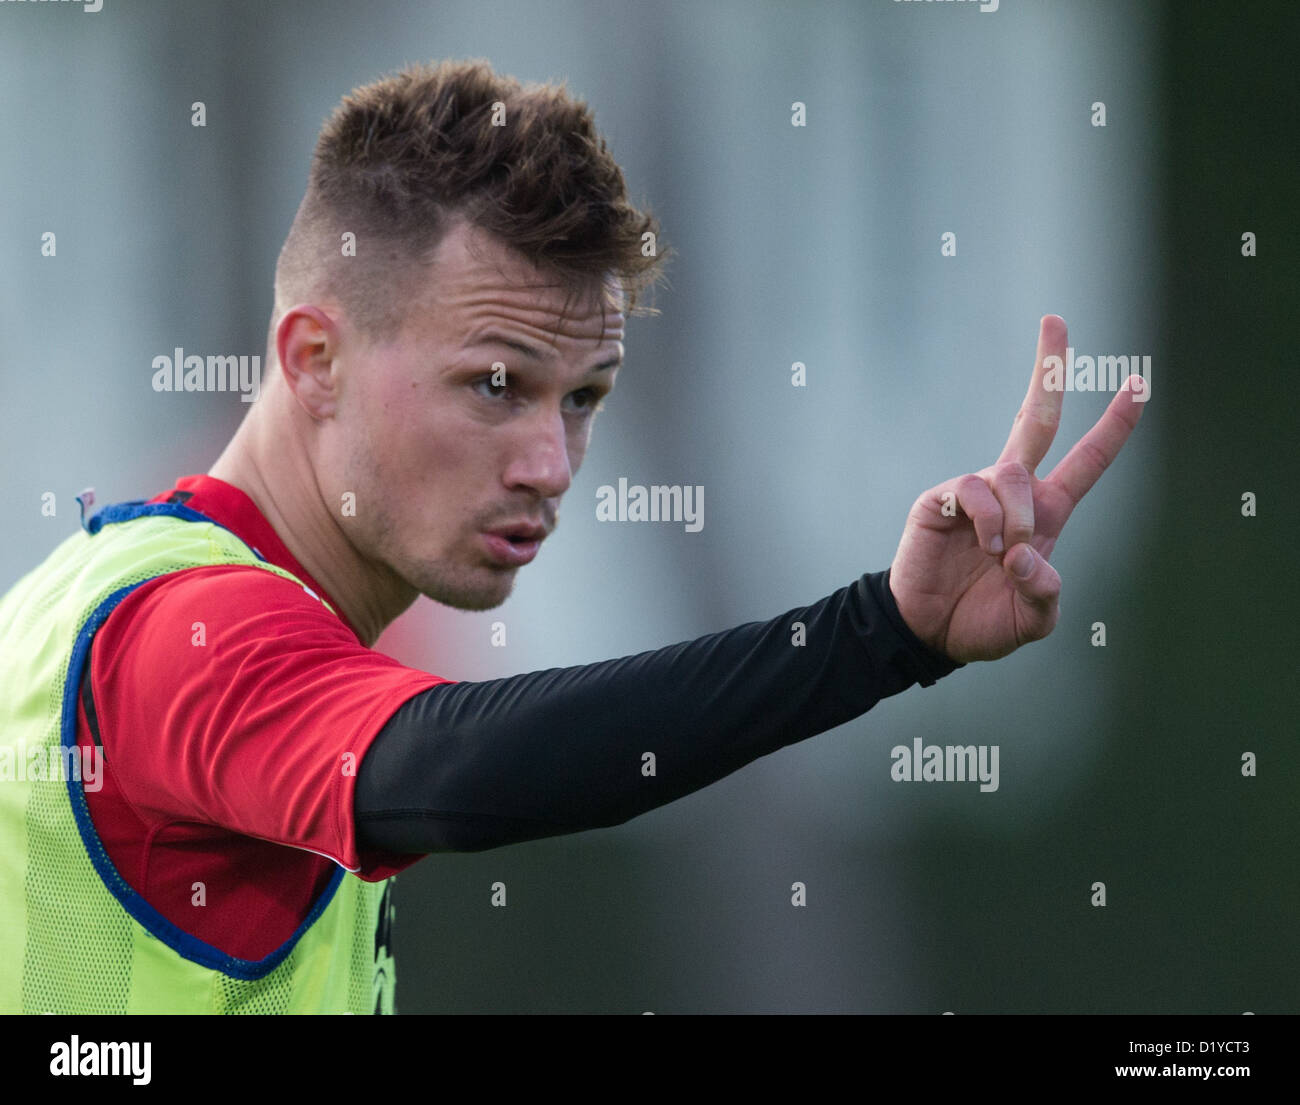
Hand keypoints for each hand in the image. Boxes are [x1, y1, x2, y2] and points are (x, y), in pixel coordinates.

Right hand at [888, 315, 1144, 662]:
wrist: (928, 632)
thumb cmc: (983, 622)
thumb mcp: (1033, 619)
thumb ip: (1044, 592)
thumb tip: (1023, 555)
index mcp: (1046, 514)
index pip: (1088, 460)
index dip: (1115, 424)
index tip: (1139, 383)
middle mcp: (1014, 492)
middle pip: (1035, 418)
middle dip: (1047, 369)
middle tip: (1055, 320)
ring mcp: (976, 491)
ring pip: (1013, 472)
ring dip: (1017, 517)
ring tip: (1002, 556)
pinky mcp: (944, 498)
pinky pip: (977, 489)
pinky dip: (990, 520)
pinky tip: (984, 548)